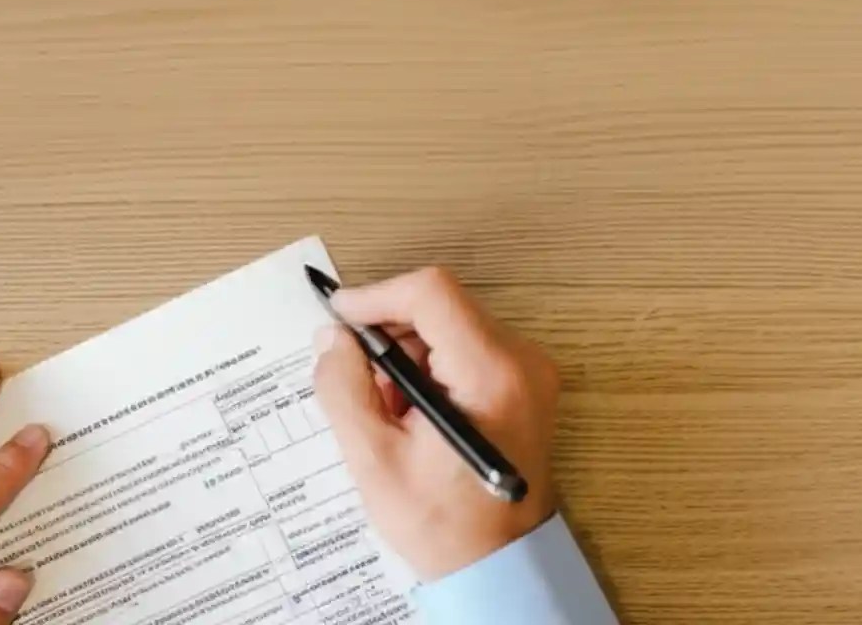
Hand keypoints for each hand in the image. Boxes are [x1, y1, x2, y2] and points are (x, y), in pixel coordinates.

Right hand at [313, 267, 558, 580]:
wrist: (499, 568)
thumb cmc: (444, 526)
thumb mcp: (374, 459)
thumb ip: (344, 388)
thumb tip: (332, 339)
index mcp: (491, 376)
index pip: (431, 294)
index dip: (376, 296)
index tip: (339, 316)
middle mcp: (521, 363)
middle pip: (440, 307)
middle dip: (389, 334)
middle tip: (358, 379)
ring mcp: (529, 374)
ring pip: (450, 326)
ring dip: (407, 354)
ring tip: (386, 408)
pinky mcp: (524, 386)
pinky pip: (467, 350)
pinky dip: (430, 368)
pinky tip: (411, 413)